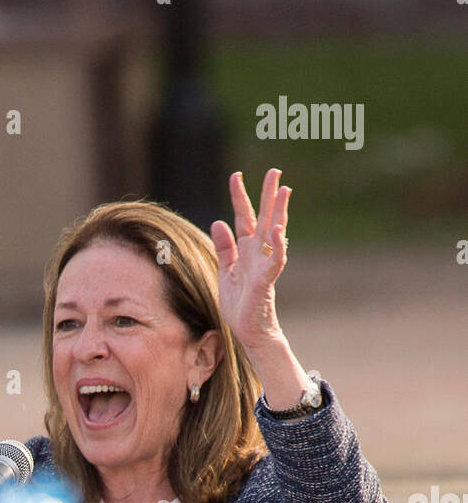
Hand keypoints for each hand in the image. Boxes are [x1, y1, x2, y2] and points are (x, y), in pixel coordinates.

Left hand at [210, 168, 290, 351]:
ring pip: (274, 233)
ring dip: (279, 212)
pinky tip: (277, 230)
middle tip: (275, 171)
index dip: (239, 197)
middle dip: (268, 195)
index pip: (243, 218)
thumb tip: (217, 222)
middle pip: (263, 218)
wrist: (248, 331)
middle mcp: (258, 253)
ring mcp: (264, 265)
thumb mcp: (225, 271)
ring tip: (284, 190)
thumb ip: (224, 248)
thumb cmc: (240, 303)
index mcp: (246, 250)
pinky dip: (277, 245)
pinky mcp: (266, 281)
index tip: (236, 175)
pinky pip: (274, 261)